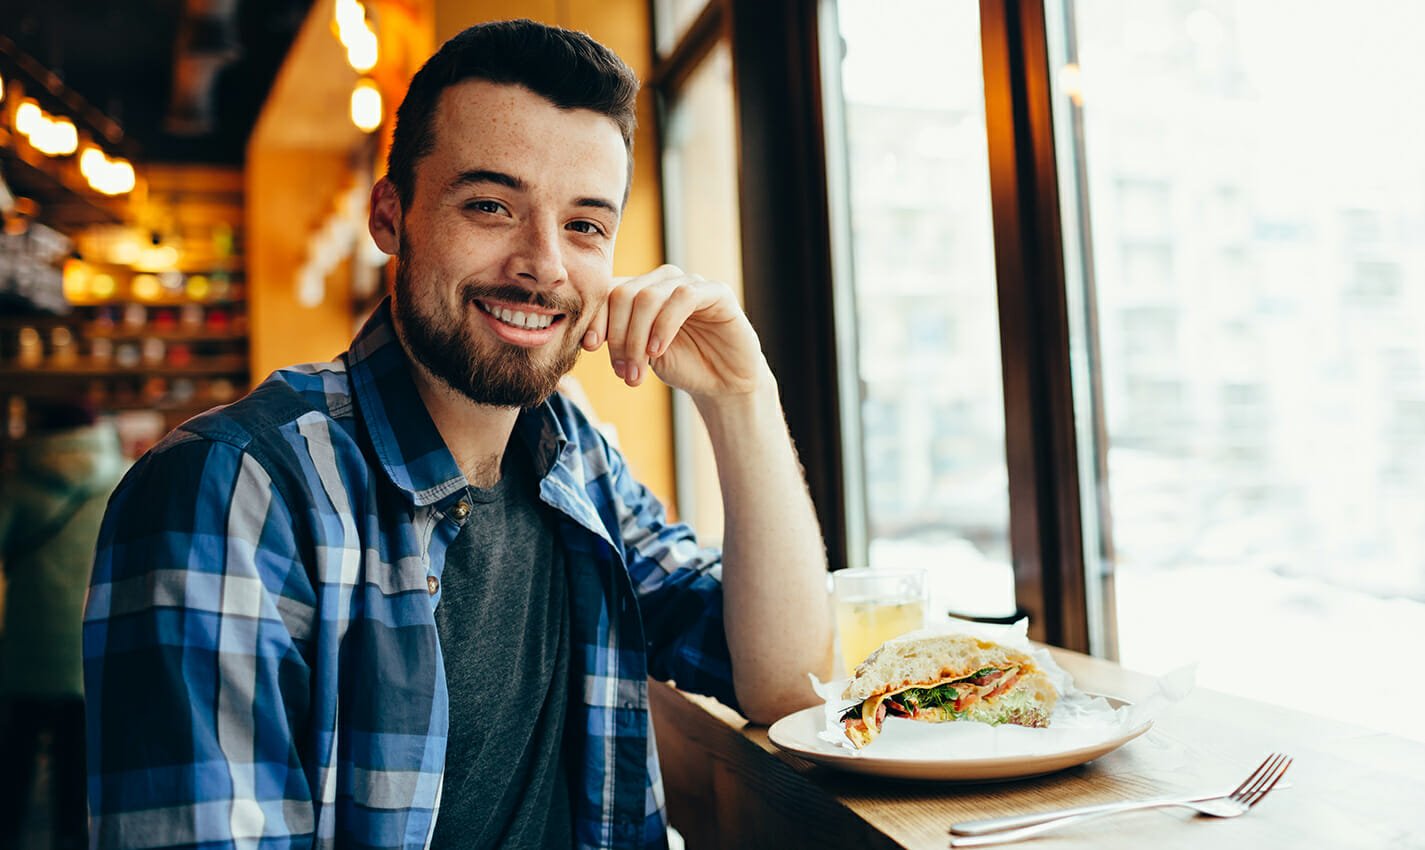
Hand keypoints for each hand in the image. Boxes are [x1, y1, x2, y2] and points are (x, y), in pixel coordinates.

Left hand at [584, 265, 768, 399]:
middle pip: (626, 294)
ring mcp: (691, 283)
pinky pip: (683, 297)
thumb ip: (619, 339)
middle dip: (619, 336)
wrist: (723, 384)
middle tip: (622, 371)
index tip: (590, 347)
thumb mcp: (641, 354)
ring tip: (638, 371)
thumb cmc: (682, 366)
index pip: (610, 292)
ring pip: (650, 296)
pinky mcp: (717, 293)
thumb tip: (587, 338)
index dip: (597, 317)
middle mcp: (665, 282)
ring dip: (638, 337)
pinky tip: (659, 351)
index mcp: (643, 291)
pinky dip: (664, 325)